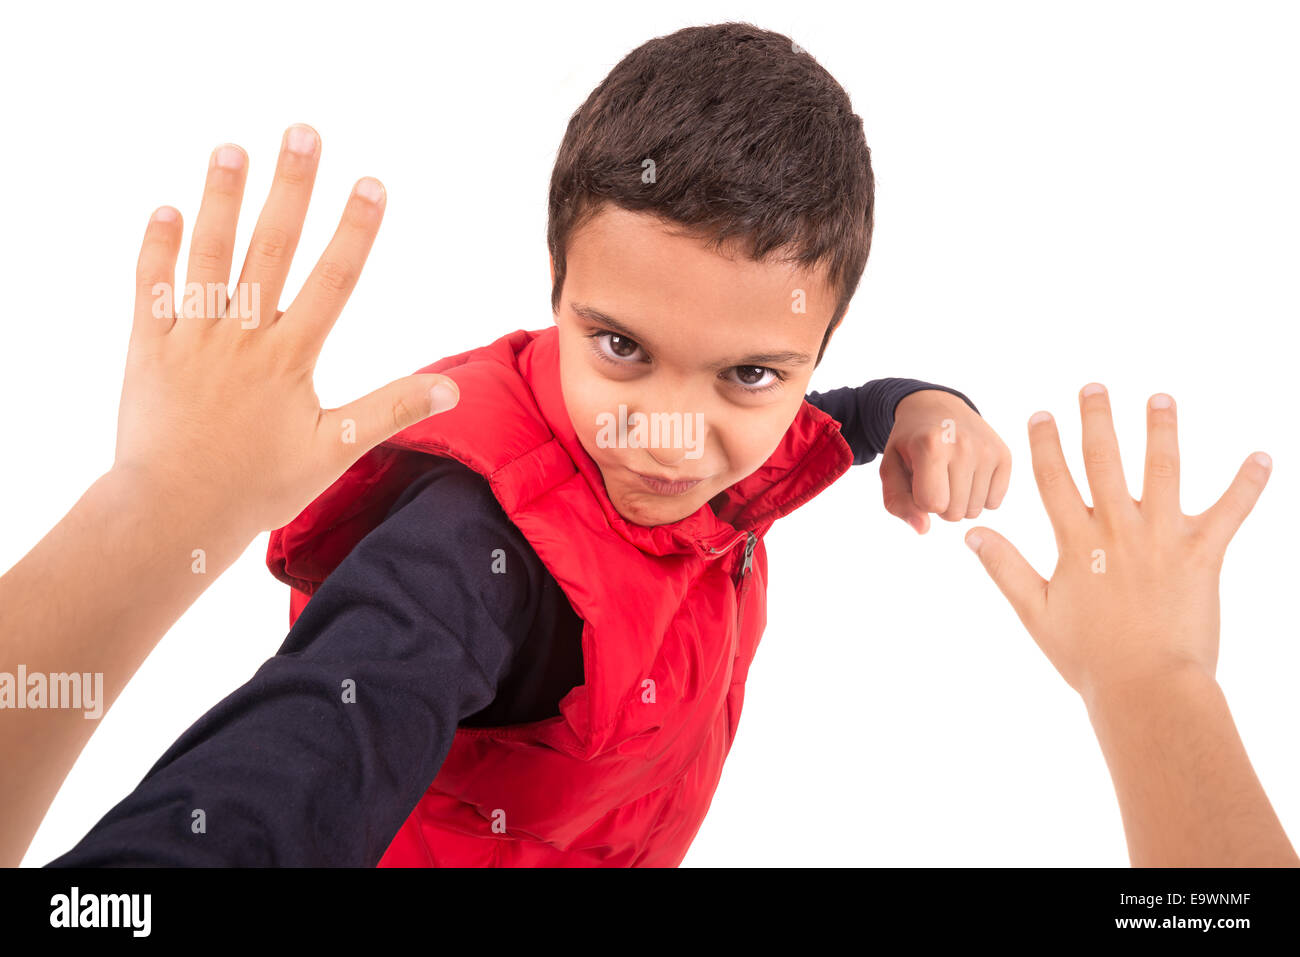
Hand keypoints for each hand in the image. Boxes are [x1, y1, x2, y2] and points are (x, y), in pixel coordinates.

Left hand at [115, 124, 459, 537]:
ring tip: (231, 149)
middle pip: (270, 249)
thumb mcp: (334, 452)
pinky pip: (152, 289)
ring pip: (208, 256)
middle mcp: (241, 336)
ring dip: (220, 199)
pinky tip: (165, 209)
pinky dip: (157, 249)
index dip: (355, 230)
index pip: (331, 281)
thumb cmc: (257, 487)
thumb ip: (391, 411)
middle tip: (302, 133)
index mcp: (289, 357)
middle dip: (290, 188)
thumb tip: (452, 391)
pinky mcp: (150, 348)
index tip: (371, 182)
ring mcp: (192, 338)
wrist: (172, 513)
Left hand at [880, 389, 1011, 532]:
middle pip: (954, 512)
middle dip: (940, 504)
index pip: (931, 504)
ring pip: (974, 511)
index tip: (918, 481)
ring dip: (958, 502)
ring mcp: (987, 450)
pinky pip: (994, 503)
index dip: (920, 500)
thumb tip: (923, 529)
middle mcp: (963, 445)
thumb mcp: (892, 468)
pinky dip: (979, 497)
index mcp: (930, 445)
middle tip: (935, 478)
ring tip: (950, 475)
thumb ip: (898, 503)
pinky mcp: (1004, 456)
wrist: (938, 408)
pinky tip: (968, 476)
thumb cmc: (910, 444)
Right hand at [963, 384, 1270, 706]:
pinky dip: (1248, 483)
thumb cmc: (1089, 658)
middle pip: (1104, 460)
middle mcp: (1118, 530)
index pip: (1054, 479)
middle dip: (1097, 419)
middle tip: (1094, 387)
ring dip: (1161, 430)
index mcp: (1076, 543)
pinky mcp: (1203, 554)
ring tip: (1160, 398)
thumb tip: (972, 534)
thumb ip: (1004, 568)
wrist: (1147, 689)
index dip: (1045, 443)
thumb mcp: (1035, 612)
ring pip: (1162, 470)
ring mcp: (1162, 538)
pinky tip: (1262, 456)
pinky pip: (1230, 511)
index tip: (1041, 414)